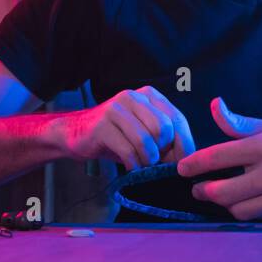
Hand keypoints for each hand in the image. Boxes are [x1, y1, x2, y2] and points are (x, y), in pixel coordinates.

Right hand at [52, 86, 195, 170]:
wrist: (74, 134)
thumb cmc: (115, 136)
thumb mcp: (143, 133)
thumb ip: (165, 140)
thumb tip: (187, 161)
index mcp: (149, 95)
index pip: (178, 120)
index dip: (183, 145)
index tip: (180, 165)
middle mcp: (134, 97)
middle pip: (164, 129)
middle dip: (163, 153)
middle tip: (155, 164)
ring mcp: (116, 108)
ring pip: (147, 140)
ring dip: (147, 160)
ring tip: (141, 165)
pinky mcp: (102, 125)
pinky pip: (128, 150)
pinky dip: (133, 164)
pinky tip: (129, 166)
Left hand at [176, 98, 261, 220]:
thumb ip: (242, 124)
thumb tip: (215, 107)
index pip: (219, 156)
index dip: (195, 164)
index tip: (182, 168)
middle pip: (224, 192)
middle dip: (204, 191)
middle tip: (198, 188)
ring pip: (239, 210)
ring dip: (225, 204)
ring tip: (220, 196)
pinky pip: (259, 218)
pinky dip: (249, 211)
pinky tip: (247, 202)